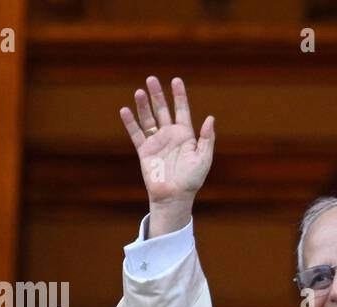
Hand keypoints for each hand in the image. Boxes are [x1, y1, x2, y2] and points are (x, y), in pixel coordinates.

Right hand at [118, 76, 215, 235]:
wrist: (174, 197)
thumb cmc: (192, 180)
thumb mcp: (204, 159)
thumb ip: (207, 138)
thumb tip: (210, 118)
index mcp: (185, 135)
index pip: (182, 110)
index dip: (179, 95)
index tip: (176, 80)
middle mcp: (170, 135)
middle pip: (162, 110)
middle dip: (157, 95)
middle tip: (151, 79)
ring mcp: (156, 142)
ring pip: (148, 118)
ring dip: (143, 105)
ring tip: (139, 91)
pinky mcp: (145, 151)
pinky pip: (136, 134)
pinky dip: (130, 122)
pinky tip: (125, 110)